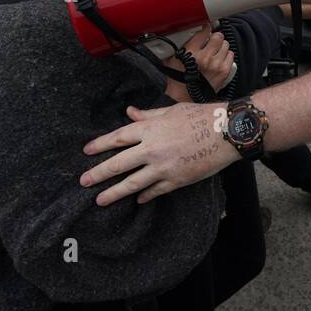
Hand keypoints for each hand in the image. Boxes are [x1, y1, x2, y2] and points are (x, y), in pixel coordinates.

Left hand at [81, 102, 235, 204]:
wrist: (227, 132)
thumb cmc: (202, 116)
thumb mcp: (172, 110)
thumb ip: (148, 115)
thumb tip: (130, 113)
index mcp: (151, 129)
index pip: (118, 137)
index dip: (100, 145)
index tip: (87, 151)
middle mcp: (153, 149)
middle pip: (118, 164)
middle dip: (98, 173)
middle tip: (84, 181)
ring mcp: (164, 167)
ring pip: (133, 183)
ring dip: (115, 192)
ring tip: (100, 200)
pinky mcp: (177, 180)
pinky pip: (156, 191)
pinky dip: (146, 196)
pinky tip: (138, 200)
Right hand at [165, 24, 233, 91]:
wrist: (184, 98)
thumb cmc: (176, 79)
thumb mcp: (171, 59)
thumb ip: (176, 45)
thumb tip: (180, 34)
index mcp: (190, 52)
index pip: (204, 32)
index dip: (206, 28)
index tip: (206, 28)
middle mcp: (205, 57)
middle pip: (218, 36)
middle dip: (215, 37)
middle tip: (211, 40)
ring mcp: (216, 65)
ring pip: (226, 45)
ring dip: (221, 46)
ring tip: (215, 51)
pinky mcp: (223, 72)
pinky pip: (230, 55)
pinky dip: (226, 55)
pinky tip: (220, 58)